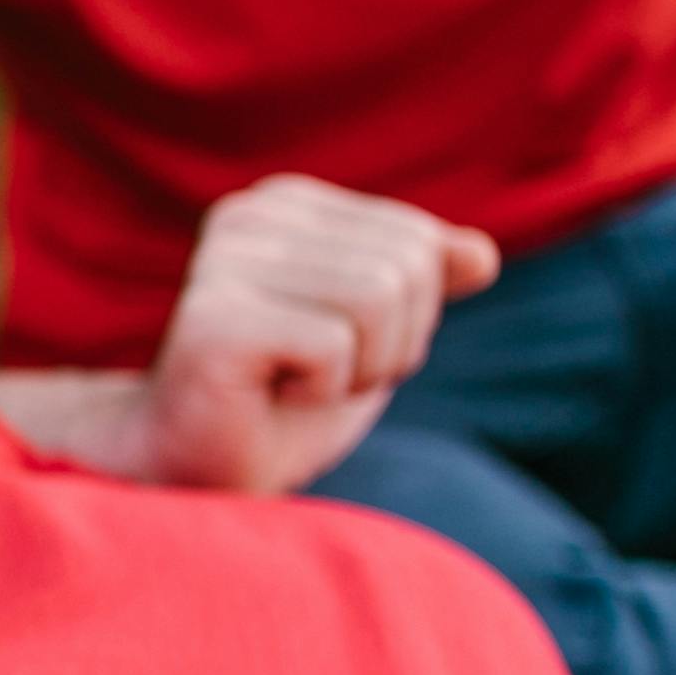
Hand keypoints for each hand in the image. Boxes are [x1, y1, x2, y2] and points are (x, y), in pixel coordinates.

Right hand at [130, 176, 500, 494]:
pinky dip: (322, 392)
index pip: (417, 239)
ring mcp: (223, 263)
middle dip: (389, 343)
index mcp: (285, 203)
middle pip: (405, 266)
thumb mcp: (375, 334)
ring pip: (379, 299)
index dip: (407, 316)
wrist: (194, 471)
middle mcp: (247, 216)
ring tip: (297, 384)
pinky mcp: (213, 319)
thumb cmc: (283, 401)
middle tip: (319, 375)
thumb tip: (482, 256)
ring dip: (360, 368)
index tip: (335, 347)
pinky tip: (270, 398)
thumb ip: (425, 281)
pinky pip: (334, 346)